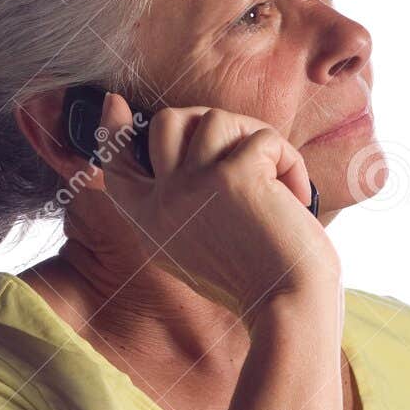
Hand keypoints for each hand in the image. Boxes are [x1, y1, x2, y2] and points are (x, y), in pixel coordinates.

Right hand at [97, 92, 339, 322]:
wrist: (287, 306)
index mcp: (150, 223)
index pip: (117, 167)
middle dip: (207, 119)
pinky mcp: (234, 176)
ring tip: (277, 177)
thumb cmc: (256, 280)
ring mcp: (193, 186)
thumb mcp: (198, 247)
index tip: (113, 104)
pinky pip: (264, 137)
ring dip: (254, 138)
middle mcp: (162, 202)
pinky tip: (296, 197)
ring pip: (216, 118)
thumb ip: (183, 205)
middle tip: (243, 149)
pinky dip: (289, 161)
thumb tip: (191, 147)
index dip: (113, 132)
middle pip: (166, 122)